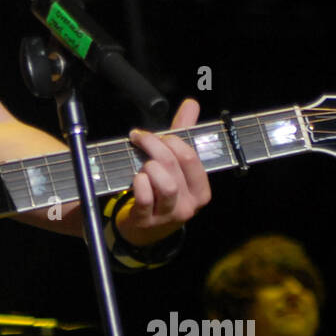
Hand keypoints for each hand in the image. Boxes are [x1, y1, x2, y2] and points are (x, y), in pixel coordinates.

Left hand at [117, 98, 211, 246]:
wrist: (144, 231)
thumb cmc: (161, 192)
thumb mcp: (175, 166)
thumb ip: (183, 135)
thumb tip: (191, 104)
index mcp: (200, 189)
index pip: (191, 156)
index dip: (170, 140)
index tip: (154, 135)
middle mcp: (189, 204)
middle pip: (175, 164)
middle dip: (154, 145)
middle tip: (139, 138)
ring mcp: (169, 214)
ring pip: (164, 182)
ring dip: (148, 167)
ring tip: (141, 166)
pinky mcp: (148, 221)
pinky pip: (145, 197)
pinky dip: (138, 183)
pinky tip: (135, 180)